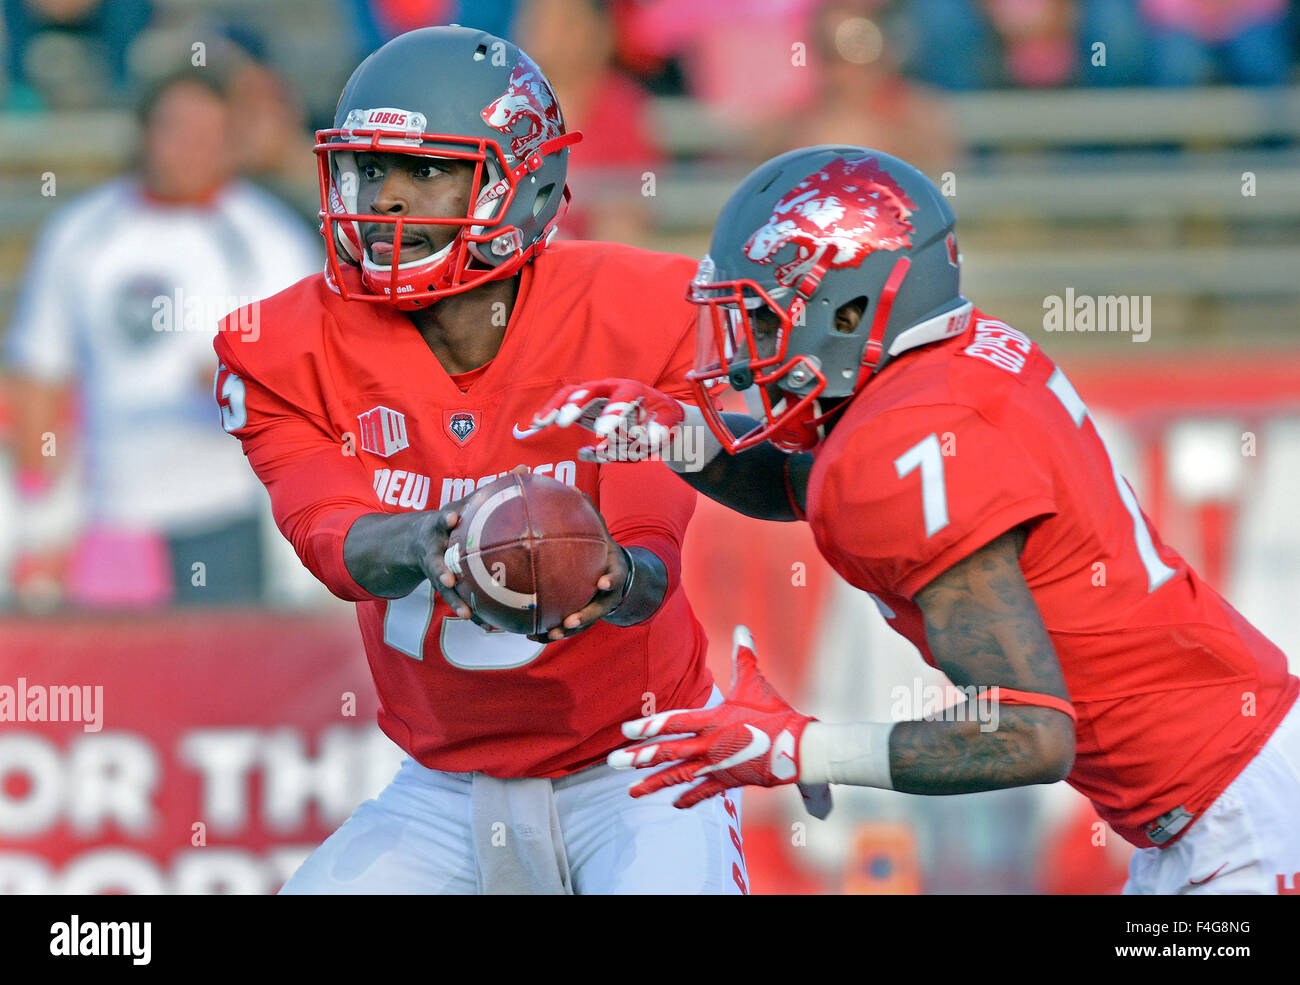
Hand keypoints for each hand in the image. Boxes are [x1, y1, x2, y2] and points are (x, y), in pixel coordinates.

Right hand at [411, 495, 489, 625]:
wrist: (414, 542)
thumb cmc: (451, 520)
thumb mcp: (466, 501)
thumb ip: (493, 488)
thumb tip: (526, 468)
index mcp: (440, 526)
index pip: (441, 519)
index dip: (446, 518)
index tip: (452, 516)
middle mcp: (434, 550)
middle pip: (435, 561)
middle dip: (440, 571)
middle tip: (449, 580)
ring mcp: (436, 570)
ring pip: (443, 588)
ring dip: (454, 601)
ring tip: (467, 615)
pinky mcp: (443, 586)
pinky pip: (458, 602)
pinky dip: (472, 614)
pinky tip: (488, 627)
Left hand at [527, 509, 630, 642]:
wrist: (616, 574)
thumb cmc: (602, 548)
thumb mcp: (601, 531)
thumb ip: (587, 512)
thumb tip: (570, 486)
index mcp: (613, 574)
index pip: (615, 578)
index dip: (611, 581)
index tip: (603, 583)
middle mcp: (606, 596)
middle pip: (598, 610)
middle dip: (585, 617)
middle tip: (570, 621)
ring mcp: (595, 609)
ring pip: (581, 625)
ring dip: (564, 632)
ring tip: (547, 635)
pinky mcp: (581, 618)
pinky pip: (564, 628)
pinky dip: (548, 632)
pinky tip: (528, 634)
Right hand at [531, 379, 684, 462]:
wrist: (655, 414)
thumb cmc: (663, 418)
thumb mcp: (670, 424)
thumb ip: (661, 431)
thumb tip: (649, 439)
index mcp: (633, 390)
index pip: (623, 397)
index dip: (613, 413)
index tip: (604, 432)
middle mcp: (610, 389)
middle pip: (589, 390)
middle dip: (576, 404)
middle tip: (564, 422)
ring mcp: (594, 396)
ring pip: (571, 395)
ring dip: (554, 407)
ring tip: (539, 423)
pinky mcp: (583, 407)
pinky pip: (563, 406)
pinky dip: (550, 414)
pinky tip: (534, 426)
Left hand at [608, 626, 815, 808]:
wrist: (799, 749)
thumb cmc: (776, 713)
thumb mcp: (756, 683)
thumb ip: (744, 657)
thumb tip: (742, 628)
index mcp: (713, 719)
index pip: (673, 723)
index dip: (647, 726)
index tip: (625, 730)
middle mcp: (710, 745)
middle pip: (667, 752)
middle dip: (638, 758)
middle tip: (613, 762)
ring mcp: (717, 765)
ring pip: (679, 776)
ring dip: (653, 783)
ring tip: (631, 792)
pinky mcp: (729, 781)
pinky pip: (704, 792)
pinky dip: (689, 798)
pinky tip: (674, 805)